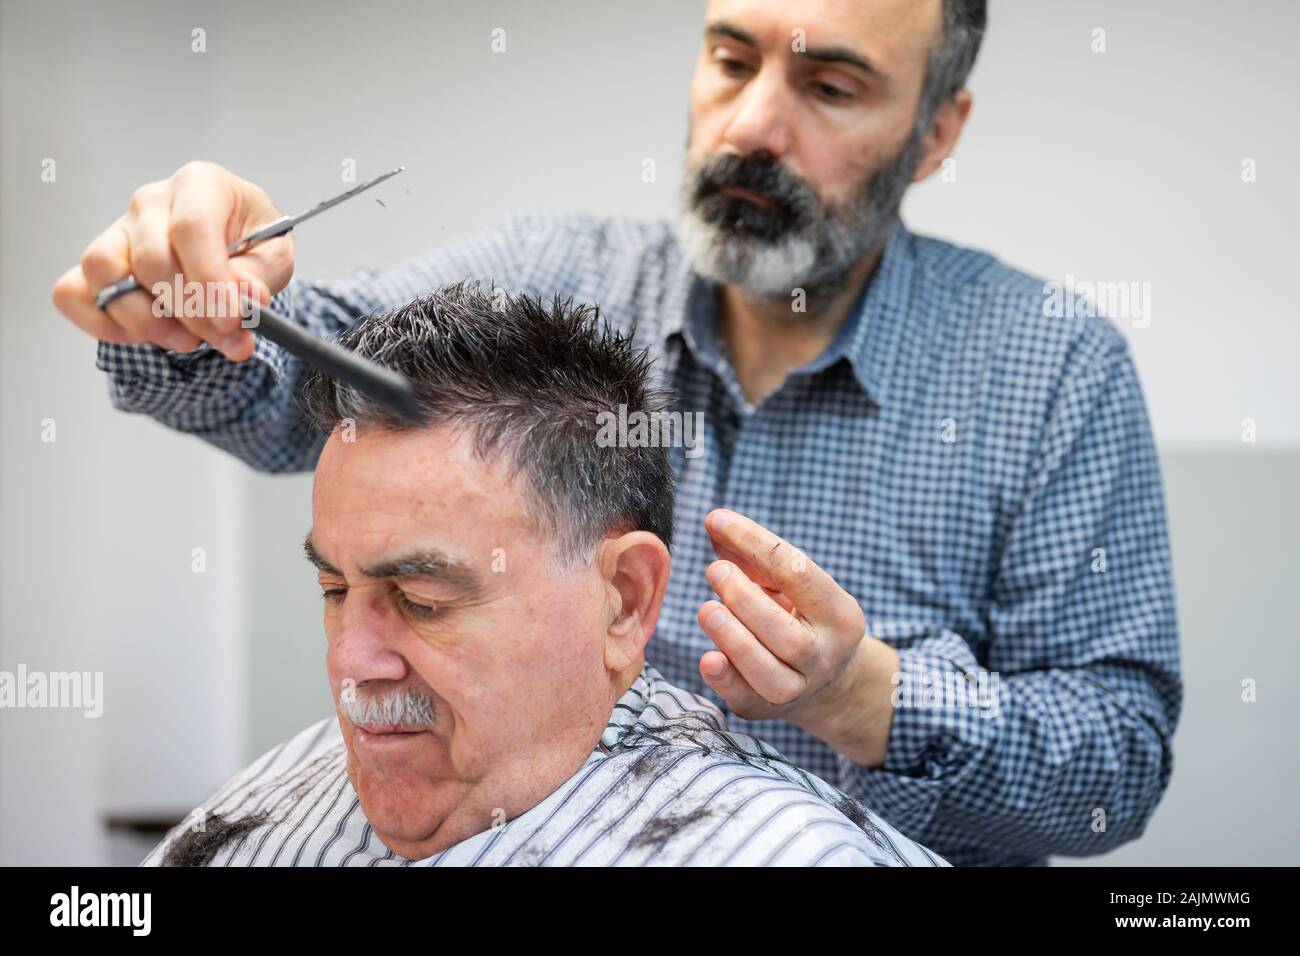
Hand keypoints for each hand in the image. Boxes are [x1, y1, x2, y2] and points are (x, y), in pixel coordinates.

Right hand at [51, 160, 293, 360]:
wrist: (233, 241)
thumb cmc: (251, 240)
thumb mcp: (274, 254)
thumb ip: (261, 276)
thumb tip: (247, 297)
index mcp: (200, 185)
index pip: (192, 227)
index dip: (210, 280)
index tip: (231, 319)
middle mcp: (151, 201)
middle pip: (151, 258)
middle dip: (190, 311)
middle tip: (221, 335)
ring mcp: (117, 230)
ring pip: (104, 271)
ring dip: (145, 319)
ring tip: (187, 339)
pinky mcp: (98, 262)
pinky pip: (74, 293)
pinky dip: (104, 324)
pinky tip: (145, 335)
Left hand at [696, 508, 899, 767]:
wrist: (830, 685)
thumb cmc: (801, 617)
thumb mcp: (791, 586)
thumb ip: (753, 557)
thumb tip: (715, 525)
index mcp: (839, 614)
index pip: (798, 572)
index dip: (755, 542)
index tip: (717, 519)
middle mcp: (824, 655)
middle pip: (787, 633)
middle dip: (745, 599)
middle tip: (714, 571)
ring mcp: (798, 688)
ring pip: (770, 671)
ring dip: (733, 638)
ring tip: (706, 609)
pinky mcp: (765, 709)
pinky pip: (744, 697)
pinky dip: (724, 678)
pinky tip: (708, 657)